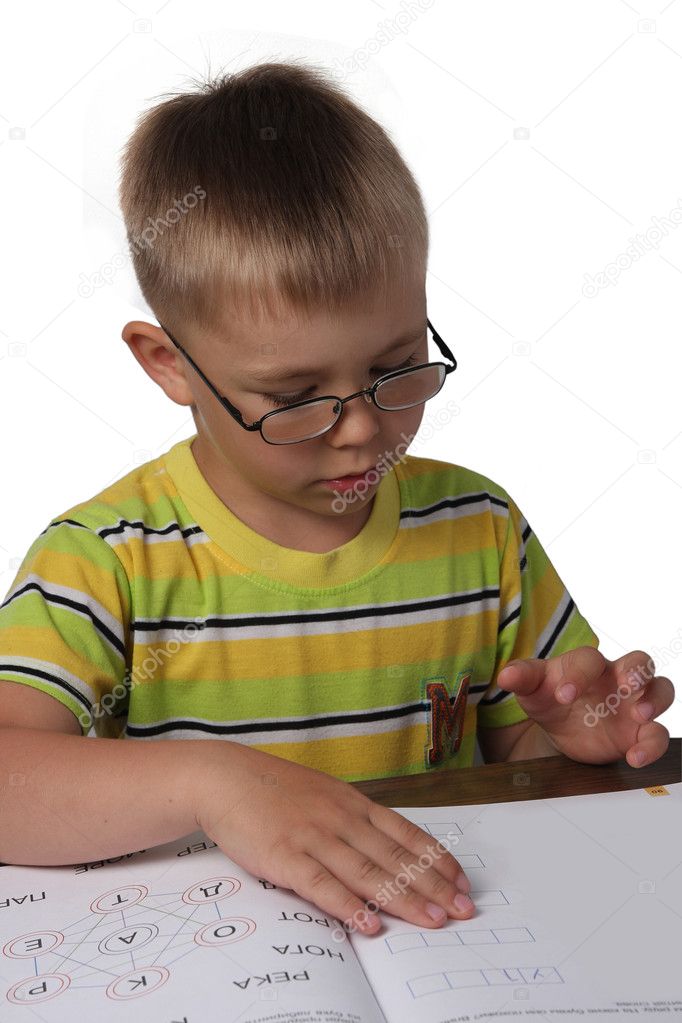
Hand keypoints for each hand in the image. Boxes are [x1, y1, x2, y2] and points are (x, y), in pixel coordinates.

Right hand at [194, 741, 475, 934]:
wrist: (225, 777)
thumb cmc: (274, 789)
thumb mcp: (324, 794)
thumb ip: (353, 820)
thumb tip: (386, 848)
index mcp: (353, 803)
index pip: (406, 834)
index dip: (437, 860)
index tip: (462, 882)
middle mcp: (341, 819)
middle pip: (395, 857)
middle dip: (434, 886)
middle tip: (463, 910)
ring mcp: (314, 837)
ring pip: (367, 873)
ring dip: (403, 900)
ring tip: (433, 921)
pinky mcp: (284, 856)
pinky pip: (321, 885)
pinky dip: (347, 906)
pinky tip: (369, 924)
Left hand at [496, 646, 673, 767]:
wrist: (561, 729)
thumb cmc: (550, 698)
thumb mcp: (532, 689)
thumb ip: (522, 678)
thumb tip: (506, 676)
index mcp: (587, 665)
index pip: (589, 658)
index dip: (579, 674)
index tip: (563, 696)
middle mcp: (616, 679)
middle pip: (640, 662)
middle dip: (637, 672)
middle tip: (626, 686)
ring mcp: (632, 705)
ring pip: (661, 691)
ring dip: (655, 699)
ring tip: (640, 715)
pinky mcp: (640, 732)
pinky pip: (658, 735)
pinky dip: (652, 745)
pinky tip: (635, 757)